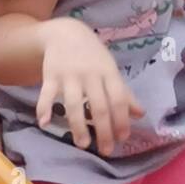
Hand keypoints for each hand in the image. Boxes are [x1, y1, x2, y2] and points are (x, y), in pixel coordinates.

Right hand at [36, 19, 144, 154]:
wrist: (65, 33)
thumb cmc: (93, 56)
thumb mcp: (110, 70)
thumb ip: (124, 93)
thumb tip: (140, 115)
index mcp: (108, 73)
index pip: (118, 99)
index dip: (122, 119)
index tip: (122, 138)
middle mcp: (90, 74)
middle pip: (98, 105)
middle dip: (103, 130)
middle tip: (106, 150)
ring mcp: (69, 75)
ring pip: (74, 103)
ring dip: (78, 125)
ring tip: (82, 144)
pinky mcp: (50, 75)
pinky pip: (46, 94)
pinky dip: (44, 108)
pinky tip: (45, 124)